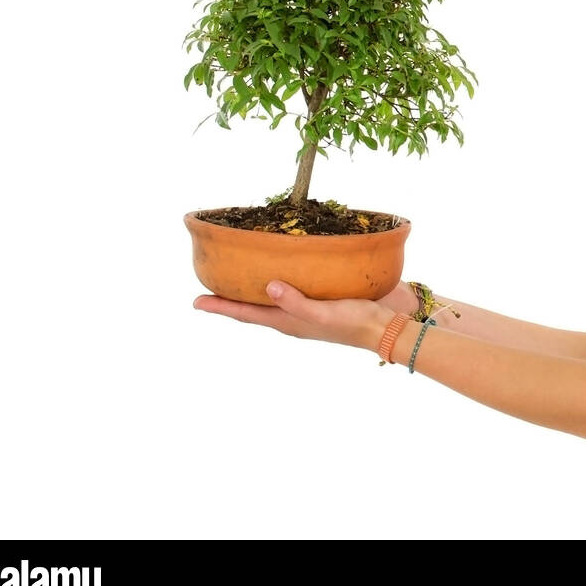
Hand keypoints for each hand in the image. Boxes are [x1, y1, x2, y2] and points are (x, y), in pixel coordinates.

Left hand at [192, 280, 393, 352]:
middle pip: (255, 305)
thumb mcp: (324, 314)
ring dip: (256, 285)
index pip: (246, 313)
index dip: (221, 307)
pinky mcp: (326, 293)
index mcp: (288, 321)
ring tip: (241, 272)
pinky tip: (287, 261)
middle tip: (211, 284)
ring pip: (274, 294)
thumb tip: (268, 287)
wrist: (389, 324)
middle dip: (233, 296)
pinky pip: (297, 284)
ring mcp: (309, 305)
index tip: (196, 302)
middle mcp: (294, 313)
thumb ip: (296, 302)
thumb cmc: (356, 323)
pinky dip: (285, 274)